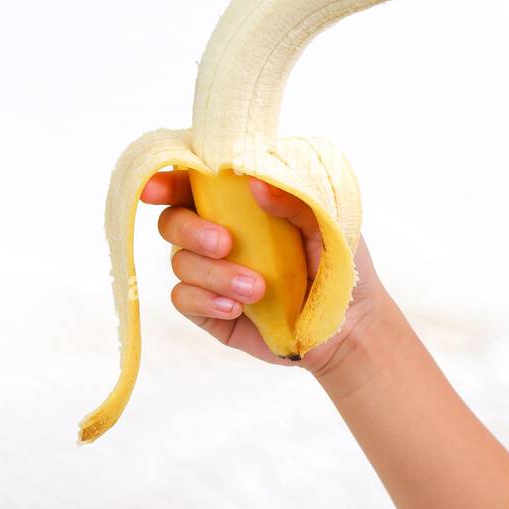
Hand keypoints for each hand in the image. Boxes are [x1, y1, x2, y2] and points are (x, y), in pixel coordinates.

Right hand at [140, 170, 390, 376]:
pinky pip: (183, 299)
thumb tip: (254, 183)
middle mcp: (220, 233)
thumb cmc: (340, 265)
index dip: (169, 181)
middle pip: (172, 221)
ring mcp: (213, 273)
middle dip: (190, 230)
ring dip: (215, 274)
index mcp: (244, 203)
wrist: (351, 327)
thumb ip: (296, 199)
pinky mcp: (211, 310)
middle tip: (225, 244)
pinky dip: (205, 300)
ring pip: (180, 263)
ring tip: (256, 290)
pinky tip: (237, 308)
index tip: (157, 190)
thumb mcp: (330, 223)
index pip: (195, 183)